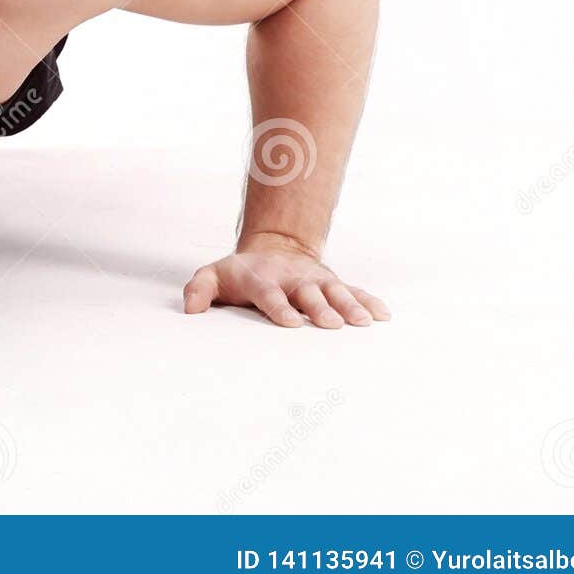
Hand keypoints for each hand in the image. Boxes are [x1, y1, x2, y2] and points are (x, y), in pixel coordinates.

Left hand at [182, 233, 390, 328]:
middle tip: (331, 324)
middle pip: (308, 293)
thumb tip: (190, 310)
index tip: (290, 323)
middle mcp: (292, 278)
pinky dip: (368, 301)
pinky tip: (383, 316)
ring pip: (335, 292)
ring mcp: (315, 280)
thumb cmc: (240, 273)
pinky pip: (353, 291)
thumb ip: (199, 289)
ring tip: (365, 323)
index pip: (270, 294)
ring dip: (349, 306)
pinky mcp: (332, 283)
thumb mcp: (213, 275)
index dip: (279, 307)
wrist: (272, 249)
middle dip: (320, 307)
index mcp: (262, 279)